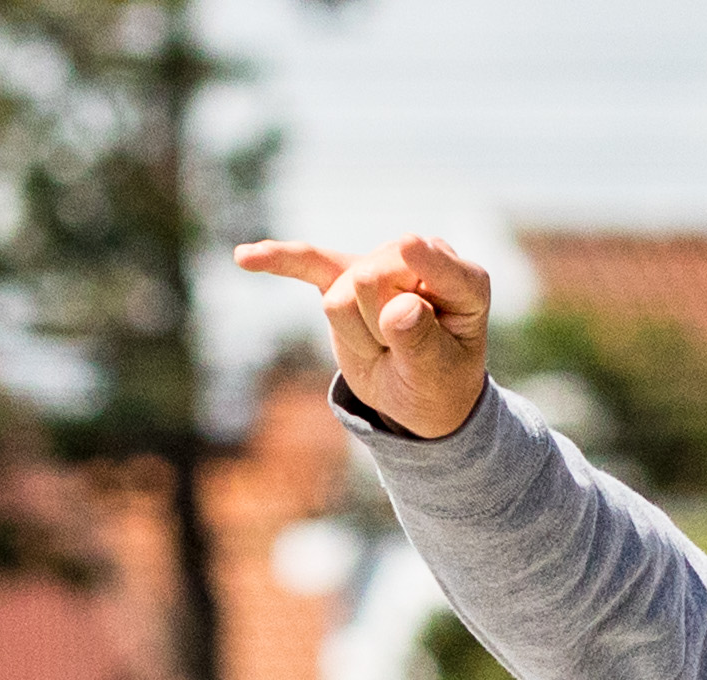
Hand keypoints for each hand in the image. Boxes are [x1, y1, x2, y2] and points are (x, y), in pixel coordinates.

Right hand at [232, 230, 493, 442]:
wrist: (421, 397)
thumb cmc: (439, 384)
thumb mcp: (439, 375)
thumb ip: (422, 342)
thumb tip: (400, 308)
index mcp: (461, 278)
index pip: (420, 255)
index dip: (409, 285)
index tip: (411, 291)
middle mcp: (422, 259)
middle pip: (369, 278)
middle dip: (377, 329)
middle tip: (400, 351)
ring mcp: (381, 264)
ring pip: (338, 295)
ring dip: (356, 337)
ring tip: (383, 348)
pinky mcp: (344, 278)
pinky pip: (306, 264)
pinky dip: (277, 260)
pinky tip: (245, 257)